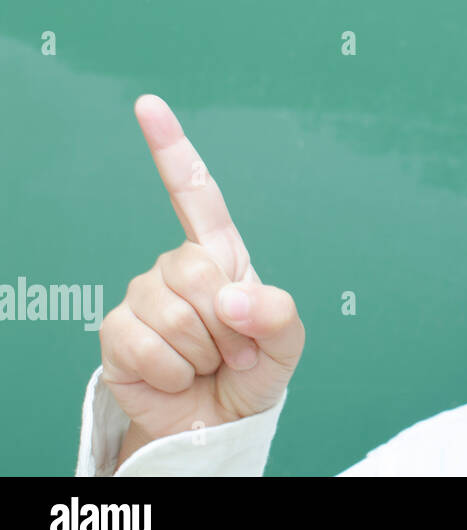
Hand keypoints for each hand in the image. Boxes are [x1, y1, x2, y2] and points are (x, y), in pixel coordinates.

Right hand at [100, 94, 303, 468]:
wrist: (220, 425)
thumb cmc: (253, 371)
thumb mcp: (287, 342)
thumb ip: (277, 313)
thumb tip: (230, 296)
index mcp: (220, 255)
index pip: (194, 194)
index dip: (170, 148)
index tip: (148, 104)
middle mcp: (176, 268)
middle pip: (197, 269)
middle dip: (228, 321)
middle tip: (237, 348)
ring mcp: (142, 298)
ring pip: (173, 310)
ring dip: (203, 350)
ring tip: (209, 364)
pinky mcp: (117, 335)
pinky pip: (144, 343)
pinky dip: (173, 370)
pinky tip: (179, 377)